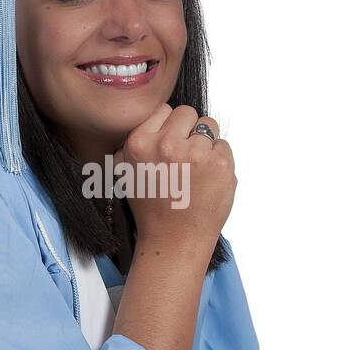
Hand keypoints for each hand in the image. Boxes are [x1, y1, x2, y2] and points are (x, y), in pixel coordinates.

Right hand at [114, 104, 235, 255]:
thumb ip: (132, 144)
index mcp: (140, 143)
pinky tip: (207, 178)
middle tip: (185, 156)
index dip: (168, 127)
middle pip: (187, 113)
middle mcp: (167, 145)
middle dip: (188, 130)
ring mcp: (197, 153)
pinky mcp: (221, 163)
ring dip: (205, 142)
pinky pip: (224, 145)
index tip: (169, 145)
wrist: (174, 239)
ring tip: (197, 167)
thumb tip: (151, 119)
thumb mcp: (126, 174)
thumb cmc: (152, 209)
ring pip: (209, 125)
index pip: (164, 110)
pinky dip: (219, 158)